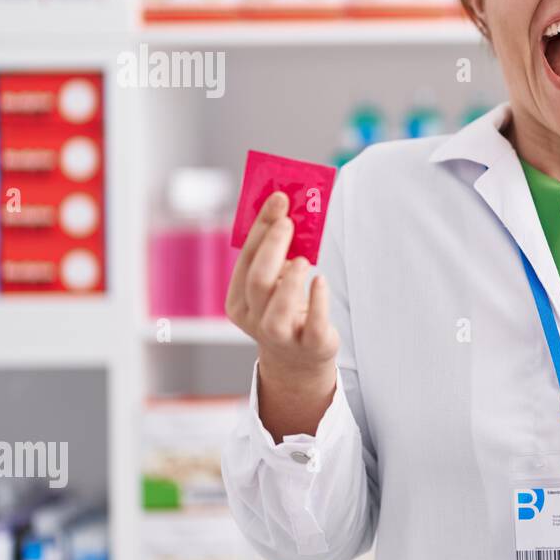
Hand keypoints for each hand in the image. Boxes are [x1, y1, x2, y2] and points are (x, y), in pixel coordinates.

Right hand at [225, 191, 337, 437]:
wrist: (298, 360)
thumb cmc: (286, 310)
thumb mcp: (275, 286)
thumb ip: (278, 257)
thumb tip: (289, 213)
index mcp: (238, 300)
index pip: (246, 258)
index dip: (262, 227)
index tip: (279, 200)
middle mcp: (254, 319)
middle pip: (258, 279)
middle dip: (273, 245)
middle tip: (289, 221)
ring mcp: (280, 335)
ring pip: (277, 304)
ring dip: (291, 276)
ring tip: (304, 259)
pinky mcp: (310, 345)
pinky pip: (313, 322)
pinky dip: (317, 299)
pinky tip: (321, 280)